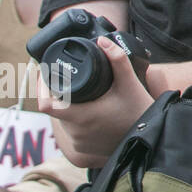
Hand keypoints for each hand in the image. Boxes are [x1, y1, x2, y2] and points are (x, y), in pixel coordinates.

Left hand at [39, 35, 155, 168]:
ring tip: (82, 94)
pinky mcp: (83, 150)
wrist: (151, 140)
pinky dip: (76, 120)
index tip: (45, 74)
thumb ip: (117, 60)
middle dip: (60, 93)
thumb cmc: (139, 112)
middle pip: (56, 108)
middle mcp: (75, 132)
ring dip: (68, 107)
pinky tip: (89, 112)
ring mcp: (79, 143)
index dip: (40, 87)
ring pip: (63, 121)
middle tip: (70, 79)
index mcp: (80, 116)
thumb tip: (102, 41)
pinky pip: (72, 132)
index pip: (45, 103)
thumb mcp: (130, 83)